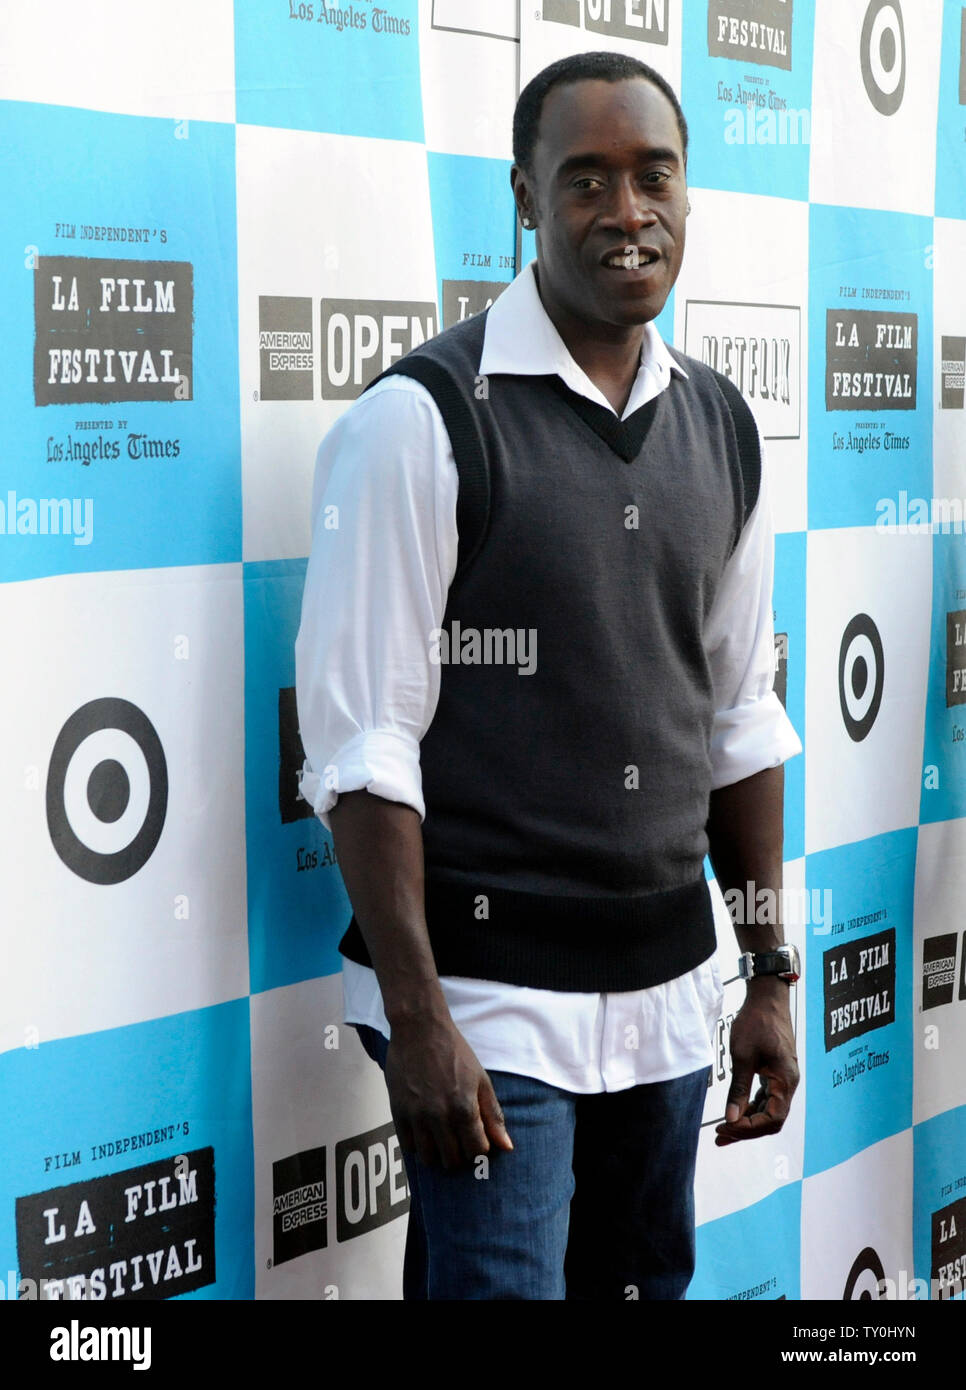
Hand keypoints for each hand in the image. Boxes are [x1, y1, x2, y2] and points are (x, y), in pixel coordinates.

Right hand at [385, 1015, 513, 1169]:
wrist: (420, 1029)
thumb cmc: (453, 1051)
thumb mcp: (481, 1080)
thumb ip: (493, 1115)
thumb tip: (506, 1146)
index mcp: (464, 1108)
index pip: (477, 1151)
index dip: (480, 1149)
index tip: (477, 1140)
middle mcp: (439, 1116)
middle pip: (452, 1160)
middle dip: (460, 1155)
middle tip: (459, 1142)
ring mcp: (416, 1116)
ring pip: (428, 1158)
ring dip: (438, 1154)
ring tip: (441, 1139)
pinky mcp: (398, 1112)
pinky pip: (407, 1146)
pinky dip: (417, 1146)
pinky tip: (424, 1132)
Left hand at [715, 977, 798, 1145]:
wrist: (767, 998)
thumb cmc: (757, 1022)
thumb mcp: (743, 1056)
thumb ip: (738, 1089)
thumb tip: (731, 1118)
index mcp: (785, 1081)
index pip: (772, 1119)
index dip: (749, 1128)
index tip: (727, 1126)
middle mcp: (788, 1084)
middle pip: (771, 1119)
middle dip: (747, 1130)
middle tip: (721, 1136)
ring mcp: (782, 1079)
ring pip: (768, 1111)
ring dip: (747, 1121)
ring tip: (723, 1129)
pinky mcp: (775, 1074)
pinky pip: (765, 1099)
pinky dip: (750, 1108)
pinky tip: (734, 1112)